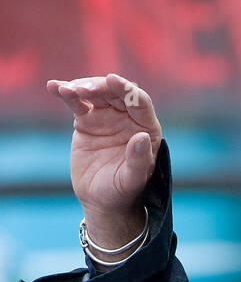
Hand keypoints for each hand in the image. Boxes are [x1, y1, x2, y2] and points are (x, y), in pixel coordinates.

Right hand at [46, 73, 161, 248]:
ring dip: (81, 87)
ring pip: (95, 93)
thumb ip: (139, 161)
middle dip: (100, 87)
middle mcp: (128, 118)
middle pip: (115, 93)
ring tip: (67, 91)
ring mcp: (106, 116)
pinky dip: (65, 93)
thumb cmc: (122, 192)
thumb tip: (141, 138)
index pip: (139, 102)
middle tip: (85, 91)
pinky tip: (54, 87)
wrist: (102, 201)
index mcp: (146, 129)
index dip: (126, 89)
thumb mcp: (132, 180)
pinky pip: (76, 102)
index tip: (112, 80)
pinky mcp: (87, 120)